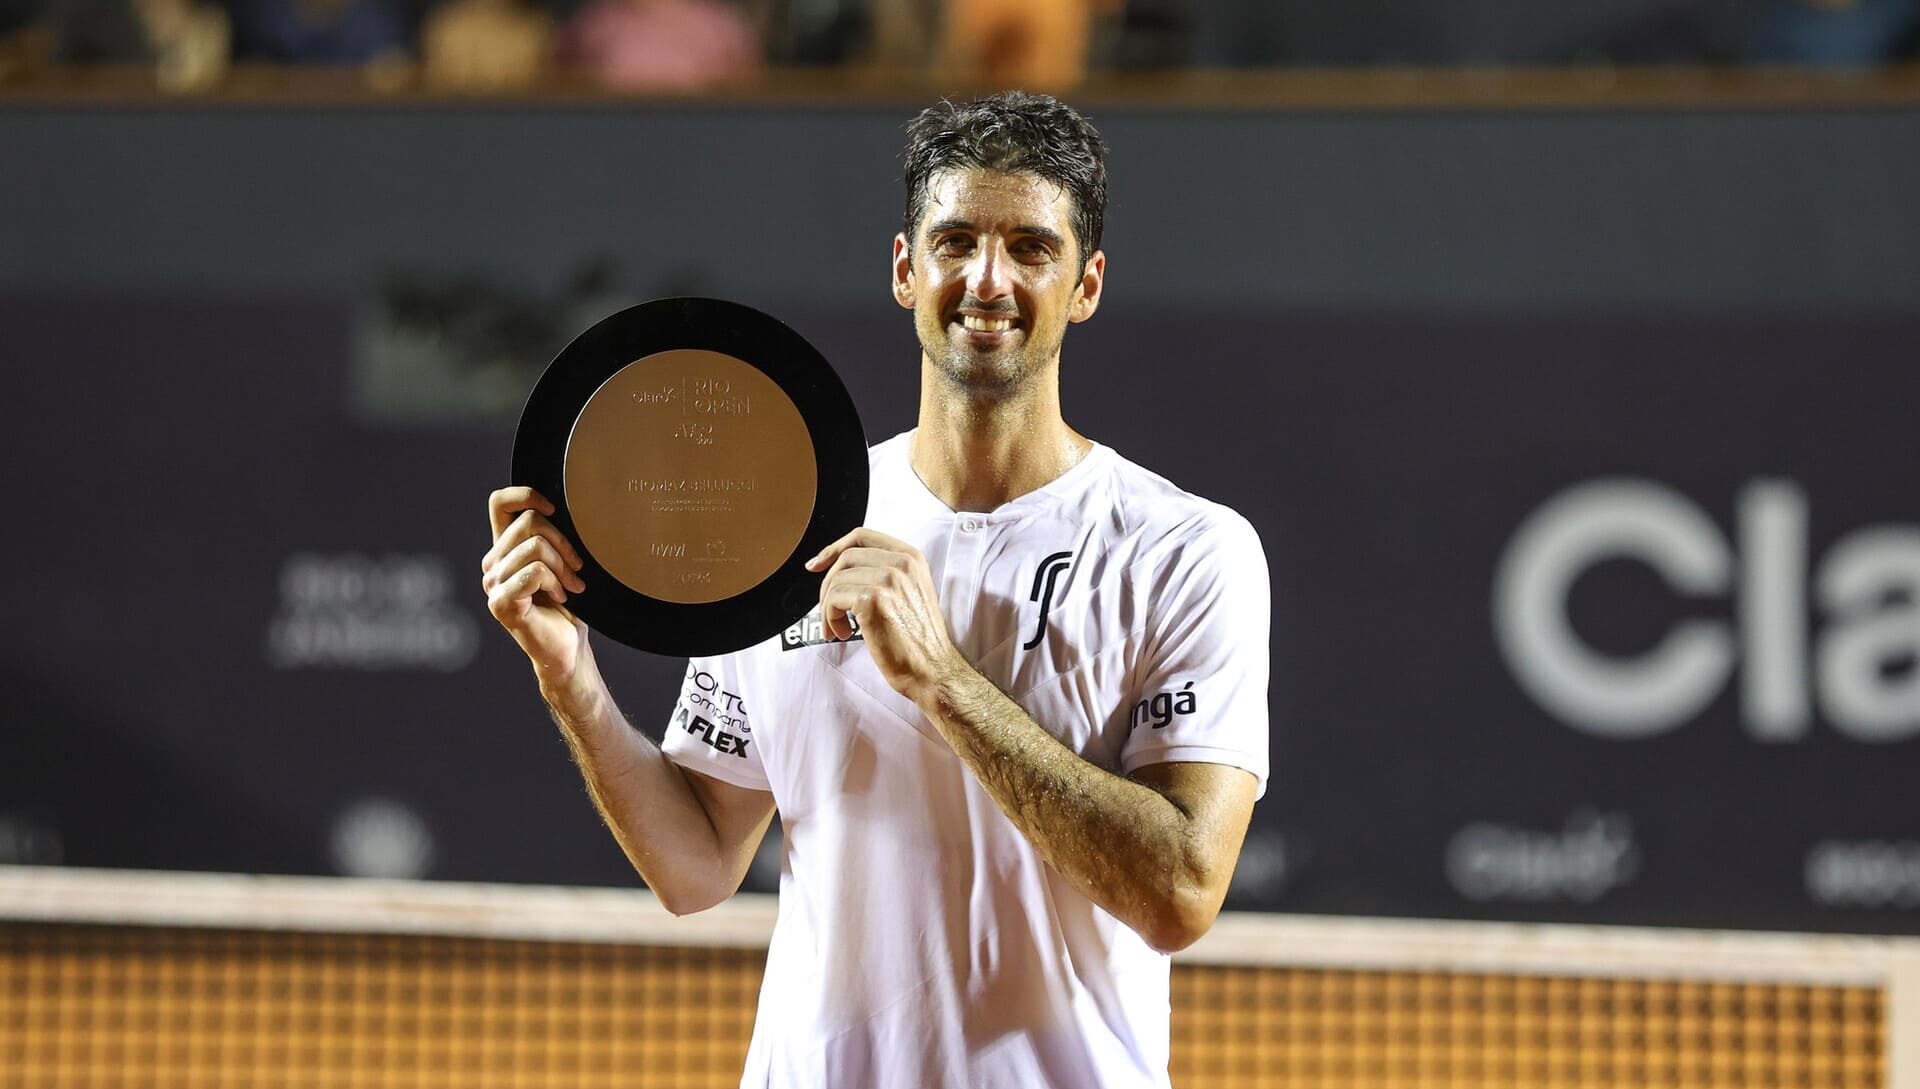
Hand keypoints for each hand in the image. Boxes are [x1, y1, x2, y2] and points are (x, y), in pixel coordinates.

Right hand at [481, 487, 594, 702]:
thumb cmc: (568, 605)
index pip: (500, 502)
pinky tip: (561, 597)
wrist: (568, 647)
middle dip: (563, 543)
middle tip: (576, 569)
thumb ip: (552, 536)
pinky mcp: (500, 604)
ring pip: (534, 548)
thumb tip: (564, 508)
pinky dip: (555, 582)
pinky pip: (534, 572)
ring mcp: (493, 584)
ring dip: (563, 567)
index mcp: (504, 549)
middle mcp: (493, 564)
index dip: (527, 496)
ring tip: (570, 586)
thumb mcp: (562, 561)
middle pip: (529, 523)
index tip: (555, 512)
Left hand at [805, 528, 965, 704]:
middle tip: (829, 611)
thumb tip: (839, 568)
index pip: (861, 536)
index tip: (816, 565)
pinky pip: (833, 599)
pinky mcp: (873, 600)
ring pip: (836, 580)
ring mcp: (888, 579)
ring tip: (838, 628)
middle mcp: (902, 563)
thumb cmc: (918, 641)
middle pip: (845, 558)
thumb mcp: (910, 593)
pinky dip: (829, 618)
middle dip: (828, 585)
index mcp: (912, 557)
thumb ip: (884, 573)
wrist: (933, 670)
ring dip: (828, 608)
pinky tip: (842, 633)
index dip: (833, 548)